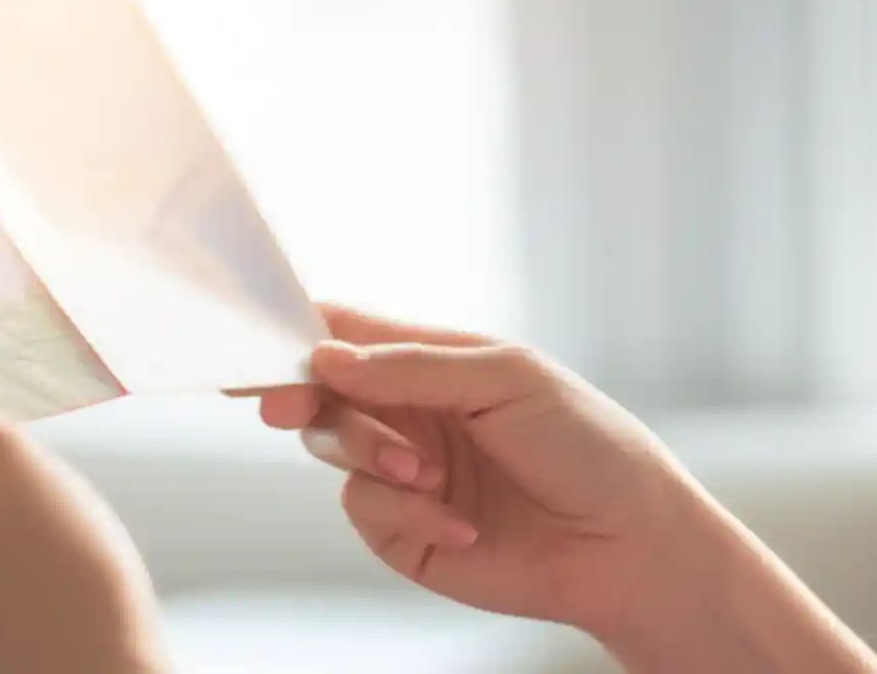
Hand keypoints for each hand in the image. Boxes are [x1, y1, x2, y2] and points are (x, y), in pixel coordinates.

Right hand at [260, 304, 705, 636]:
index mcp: (430, 359)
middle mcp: (406, 410)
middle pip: (320, 388)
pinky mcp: (401, 528)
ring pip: (329, 446)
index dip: (295, 332)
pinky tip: (460, 519)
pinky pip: (361, 507)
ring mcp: (400, 469)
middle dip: (301, 395)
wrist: (625, 544)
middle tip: (282, 406)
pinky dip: (404, 509)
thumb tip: (324, 358)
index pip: (345, 333)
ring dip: (368, 453)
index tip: (251, 341)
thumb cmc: (584, 443)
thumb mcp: (504, 379)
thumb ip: (410, 367)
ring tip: (425, 472)